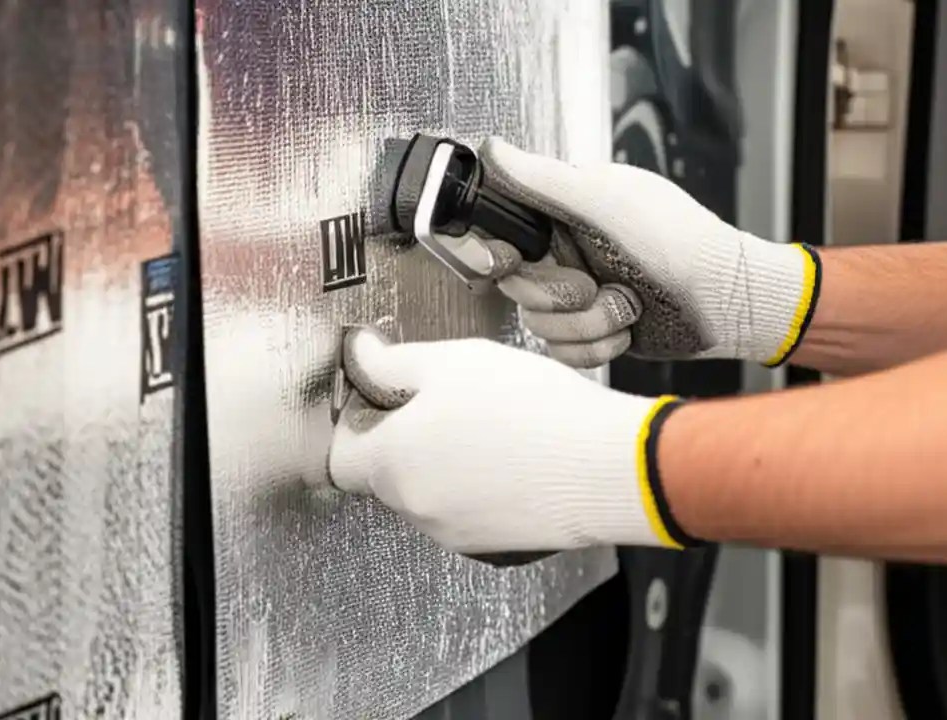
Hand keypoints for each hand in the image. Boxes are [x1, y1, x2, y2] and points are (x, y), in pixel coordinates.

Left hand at [327, 327, 694, 553]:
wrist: (607, 468)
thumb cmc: (532, 410)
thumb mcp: (453, 363)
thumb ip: (394, 362)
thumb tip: (362, 357)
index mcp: (390, 463)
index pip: (339, 455)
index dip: (355, 422)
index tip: (378, 396)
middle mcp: (412, 507)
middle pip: (383, 472)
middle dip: (402, 437)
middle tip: (445, 400)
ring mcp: (451, 532)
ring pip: (426, 491)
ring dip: (441, 461)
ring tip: (488, 424)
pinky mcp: (490, 545)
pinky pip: (464, 509)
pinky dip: (475, 485)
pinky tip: (510, 454)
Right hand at [480, 138, 820, 366]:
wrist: (727, 302)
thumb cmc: (678, 244)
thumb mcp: (606, 202)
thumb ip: (543, 180)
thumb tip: (492, 150)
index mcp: (561, 213)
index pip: (497, 231)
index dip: (492, 252)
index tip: (511, 260)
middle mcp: (563, 252)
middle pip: (514, 286)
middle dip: (559, 294)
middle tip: (596, 283)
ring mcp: (576, 294)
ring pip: (538, 323)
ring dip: (588, 323)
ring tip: (626, 305)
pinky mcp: (590, 330)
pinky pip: (562, 351)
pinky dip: (597, 347)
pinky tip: (626, 329)